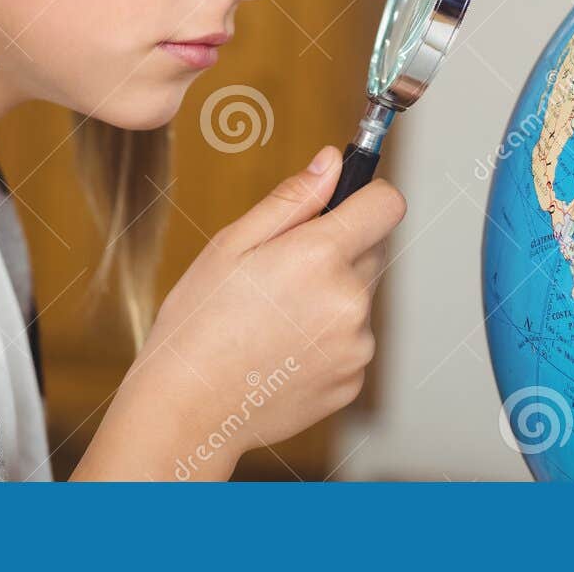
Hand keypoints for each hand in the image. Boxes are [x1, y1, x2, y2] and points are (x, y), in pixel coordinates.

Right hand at [71, 145, 405, 479]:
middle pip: (372, 250)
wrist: (187, 410)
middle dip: (338, 250)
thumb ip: (292, 199)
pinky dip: (327, 339)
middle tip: (281, 272)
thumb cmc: (198, 324)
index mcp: (320, 257)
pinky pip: (352, 341)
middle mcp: (349, 301)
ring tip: (273, 319)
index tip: (345, 203)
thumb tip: (333, 162)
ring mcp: (355, 346)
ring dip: (331, 297)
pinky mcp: (353, 380)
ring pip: (359, 298)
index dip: (367, 196)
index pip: (387, 204)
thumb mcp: (231, 245)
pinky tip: (281, 350)